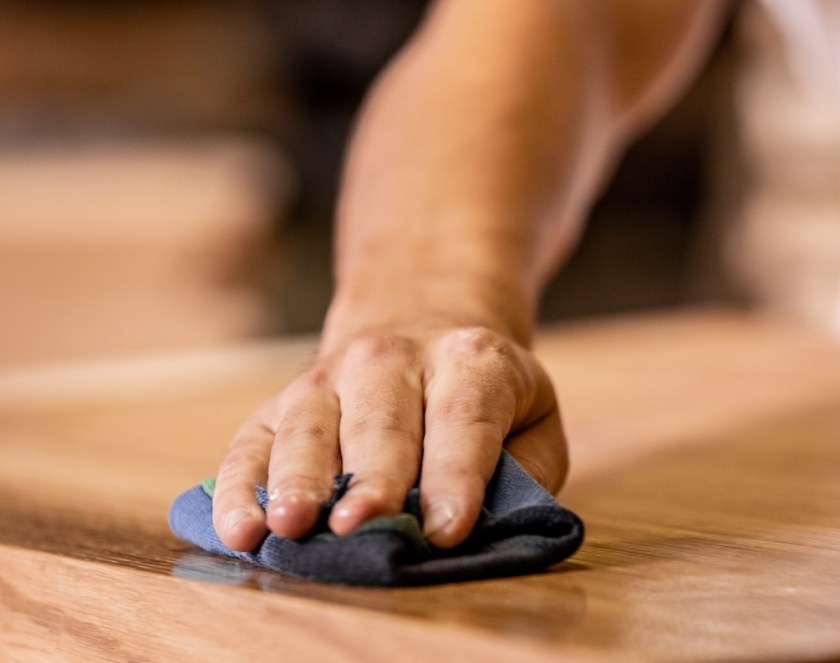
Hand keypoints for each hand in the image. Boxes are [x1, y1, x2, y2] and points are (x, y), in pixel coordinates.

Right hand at [211, 326, 567, 550]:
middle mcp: (392, 358)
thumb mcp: (532, 418)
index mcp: (469, 359)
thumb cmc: (483, 396)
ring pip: (310, 428)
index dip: (456, 475)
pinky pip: (250, 446)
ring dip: (299, 480)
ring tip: (292, 526)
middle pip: (381, 423)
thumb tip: (484, 529)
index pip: (464, 418)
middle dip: (373, 478)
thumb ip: (521, 471)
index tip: (447, 530)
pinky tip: (242, 530)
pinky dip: (240, 490)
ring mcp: (327, 376)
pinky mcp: (278, 404)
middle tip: (362, 525)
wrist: (421, 326)